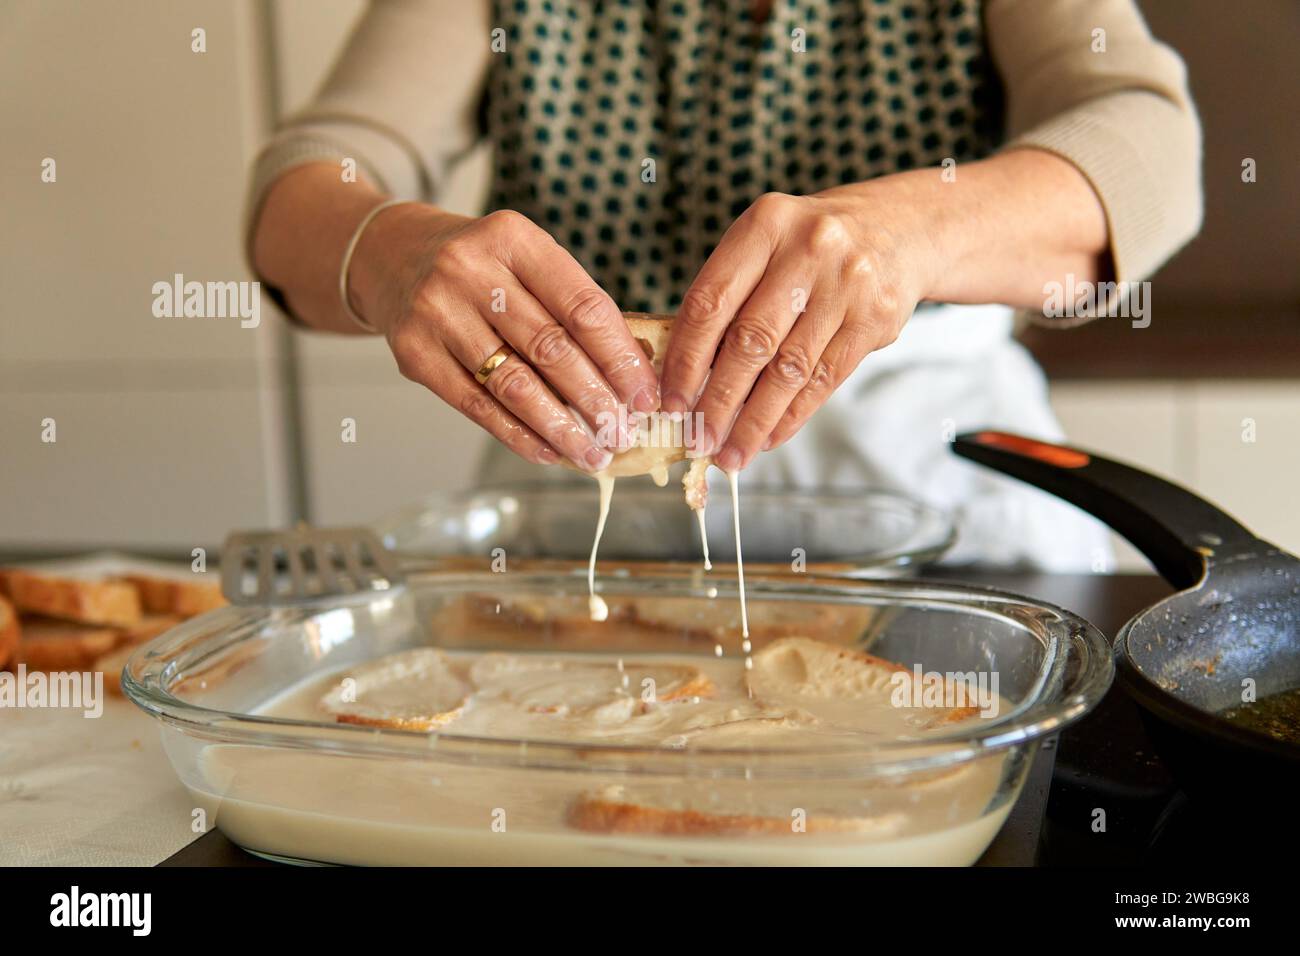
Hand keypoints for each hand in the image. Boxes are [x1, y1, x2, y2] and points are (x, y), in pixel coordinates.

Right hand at [349, 204, 659, 470]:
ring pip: (514, 384)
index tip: (646, 396)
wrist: (392, 257)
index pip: (582, 306)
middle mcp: (471, 270)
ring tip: (592, 453)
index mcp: (514, 239)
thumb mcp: (525, 261)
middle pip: (551, 348)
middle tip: (623, 433)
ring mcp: (438, 312)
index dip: (620, 357)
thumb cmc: (481, 267)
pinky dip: (517, 434)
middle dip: (595, 399)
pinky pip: (476, 405)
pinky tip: (546, 451)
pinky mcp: (414, 354)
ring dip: (560, 427)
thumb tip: (630, 375)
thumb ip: (570, 306)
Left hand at [659, 185, 938, 471]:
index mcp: (765, 224)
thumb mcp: (766, 246)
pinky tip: (769, 438)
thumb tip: (687, 380)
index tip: (671, 401)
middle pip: (750, 341)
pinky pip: (824, 379)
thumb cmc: (809, 248)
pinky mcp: (876, 317)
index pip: (710, 301)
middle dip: (718, 400)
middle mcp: (808, 249)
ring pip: (789, 369)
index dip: (685, 358)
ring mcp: (848, 284)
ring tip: (731, 453)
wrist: (898, 229)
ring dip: (755, 421)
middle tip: (698, 440)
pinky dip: (792, 415)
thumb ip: (729, 298)